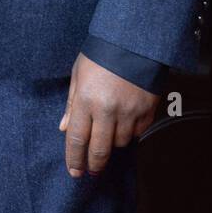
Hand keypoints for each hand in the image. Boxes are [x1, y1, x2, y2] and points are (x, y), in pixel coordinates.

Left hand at [59, 53, 159, 176]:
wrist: (135, 40)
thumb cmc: (102, 54)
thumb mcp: (79, 74)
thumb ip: (72, 103)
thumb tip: (64, 128)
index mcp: (86, 100)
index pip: (77, 139)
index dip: (74, 159)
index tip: (74, 171)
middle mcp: (107, 110)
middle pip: (99, 150)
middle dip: (93, 164)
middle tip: (91, 171)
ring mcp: (129, 112)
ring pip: (120, 143)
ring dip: (113, 144)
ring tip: (109, 135)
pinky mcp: (147, 110)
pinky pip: (138, 133)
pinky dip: (131, 133)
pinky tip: (126, 124)